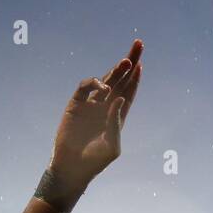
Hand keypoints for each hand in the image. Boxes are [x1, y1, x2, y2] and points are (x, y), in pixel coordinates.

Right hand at [48, 39, 142, 193]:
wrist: (72, 168)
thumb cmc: (94, 162)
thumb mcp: (112, 147)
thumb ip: (116, 124)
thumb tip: (120, 99)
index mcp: (117, 116)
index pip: (129, 92)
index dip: (135, 78)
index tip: (141, 64)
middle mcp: (105, 107)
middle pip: (120, 80)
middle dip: (130, 62)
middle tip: (138, 44)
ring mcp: (90, 104)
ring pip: (106, 80)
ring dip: (116, 69)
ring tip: (127, 61)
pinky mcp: (76, 104)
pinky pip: (86, 87)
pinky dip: (95, 83)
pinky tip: (105, 86)